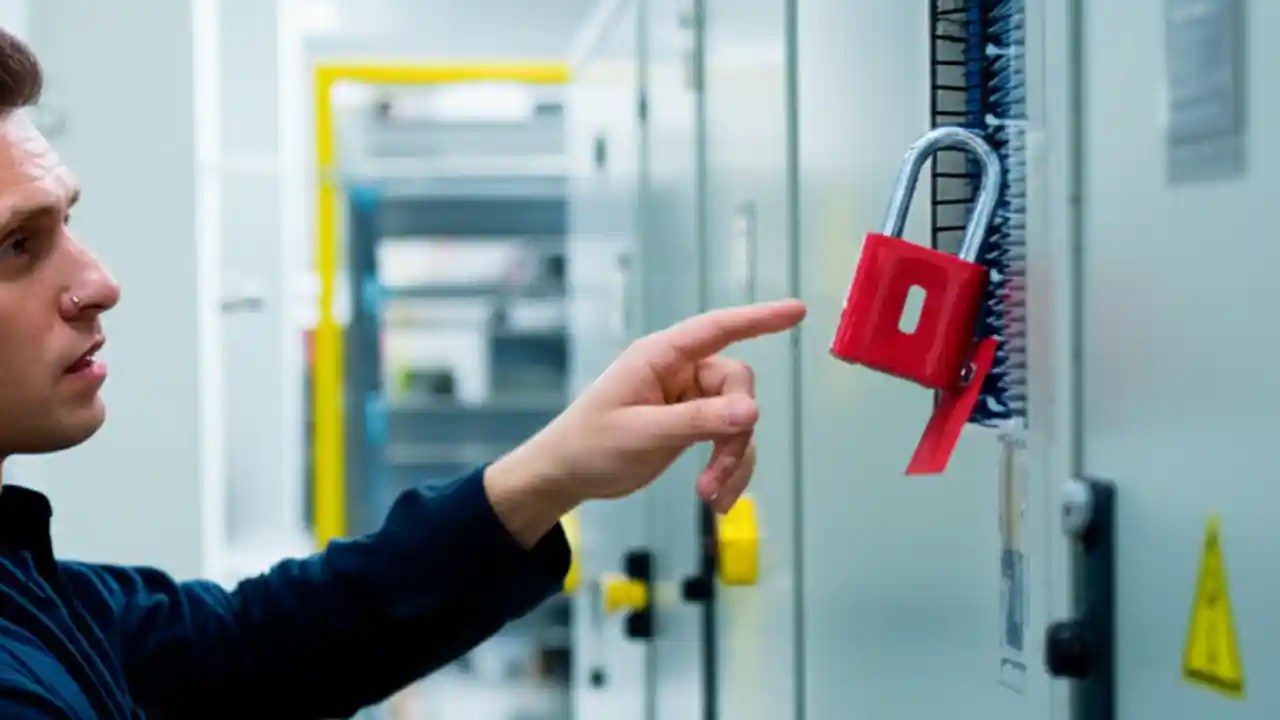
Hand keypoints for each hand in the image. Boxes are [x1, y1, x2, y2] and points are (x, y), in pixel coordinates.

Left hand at [485, 299, 805, 545]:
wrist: (567, 475)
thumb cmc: (591, 444)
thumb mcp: (644, 434)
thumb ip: (698, 421)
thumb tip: (753, 413)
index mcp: (660, 357)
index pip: (718, 328)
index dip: (759, 317)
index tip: (798, 311)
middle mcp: (679, 371)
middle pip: (737, 386)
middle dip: (736, 431)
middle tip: (717, 475)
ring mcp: (688, 399)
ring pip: (739, 420)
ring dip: (733, 460)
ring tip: (711, 497)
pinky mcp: (693, 426)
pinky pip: (729, 441)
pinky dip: (729, 470)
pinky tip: (716, 500)